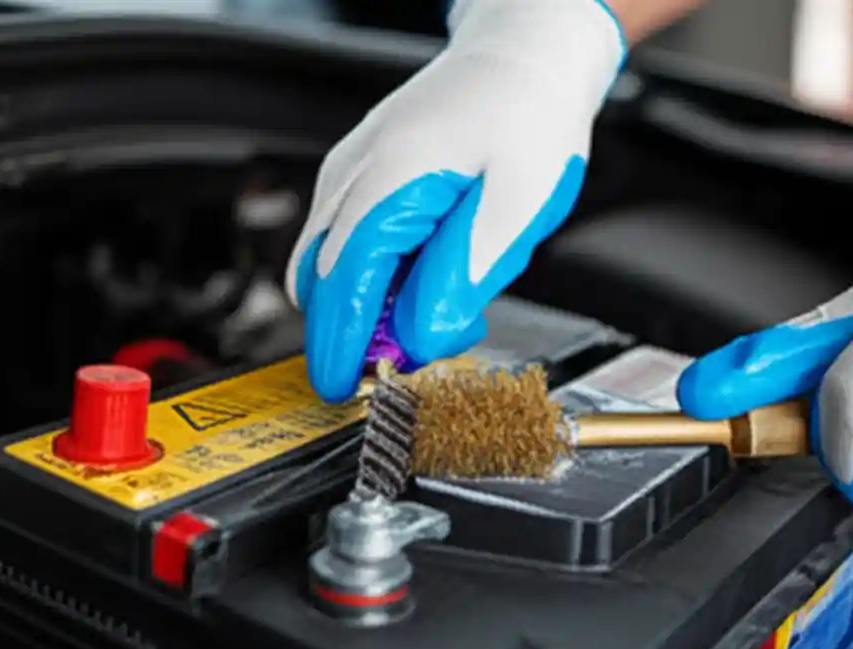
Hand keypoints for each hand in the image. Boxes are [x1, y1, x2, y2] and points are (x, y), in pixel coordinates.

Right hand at [286, 0, 625, 401]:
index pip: (343, 282)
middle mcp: (356, 172)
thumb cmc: (529, 115)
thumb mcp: (517, 204)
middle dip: (358, 329)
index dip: (339, 343)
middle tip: (419, 348)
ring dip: (370, 303)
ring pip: (331, 265)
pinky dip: (376, 275)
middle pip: (323, 279)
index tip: (340, 389)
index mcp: (393, 176)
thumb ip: (464, 274)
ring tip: (441, 300)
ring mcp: (352, 171)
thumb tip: (419, 334)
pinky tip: (426, 275)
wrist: (525, 55)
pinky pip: (349, 242)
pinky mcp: (362, 176)